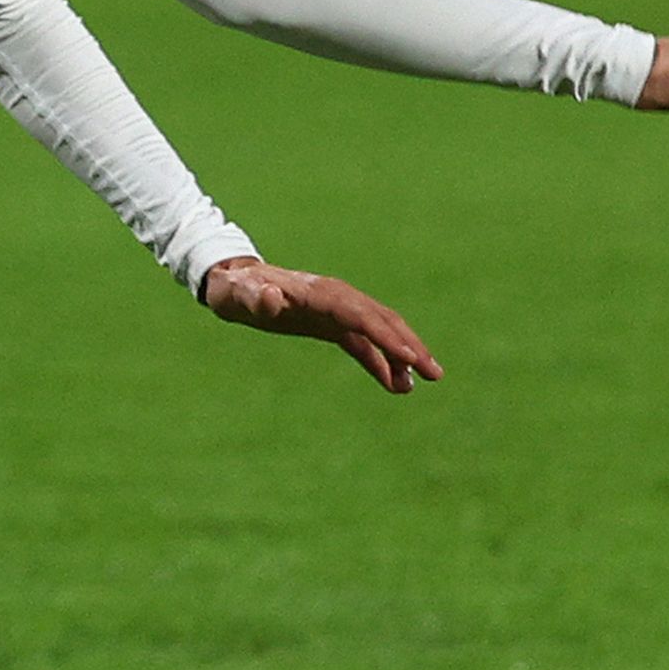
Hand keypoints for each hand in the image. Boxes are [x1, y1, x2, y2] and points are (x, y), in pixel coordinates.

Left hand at [199, 257, 441, 393]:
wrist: (234, 284)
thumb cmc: (235, 290)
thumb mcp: (238, 295)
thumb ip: (255, 297)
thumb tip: (272, 297)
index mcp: (319, 292)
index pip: (360, 315)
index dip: (385, 336)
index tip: (409, 358)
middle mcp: (335, 298)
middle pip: (381, 320)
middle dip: (408, 345)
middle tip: (434, 373)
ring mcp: (337, 310)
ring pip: (379, 331)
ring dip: (401, 355)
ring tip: (421, 383)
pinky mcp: (332, 323)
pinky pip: (364, 343)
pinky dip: (381, 361)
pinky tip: (396, 384)